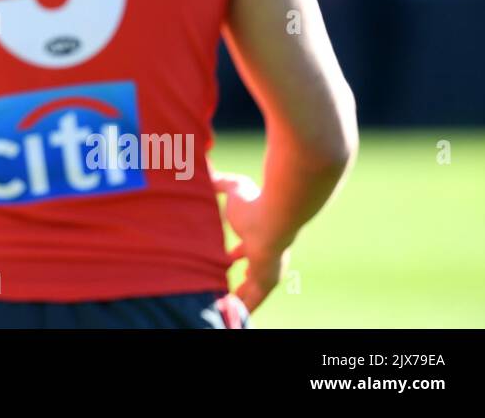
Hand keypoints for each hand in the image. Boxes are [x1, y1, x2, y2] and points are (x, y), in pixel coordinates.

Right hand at [213, 169, 290, 312]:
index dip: (236, 255)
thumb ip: (222, 182)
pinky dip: (240, 306)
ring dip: (238, 298)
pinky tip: (227, 311)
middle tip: (225, 291)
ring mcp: (269, 270)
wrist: (275, 215)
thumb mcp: (234, 188)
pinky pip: (251, 300)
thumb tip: (209, 173)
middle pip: (252, 275)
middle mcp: (267, 257)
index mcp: (259, 237)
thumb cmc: (254, 202)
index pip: (247, 251)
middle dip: (239, 283)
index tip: (226, 259)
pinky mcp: (267, 281)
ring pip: (252, 291)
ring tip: (223, 306)